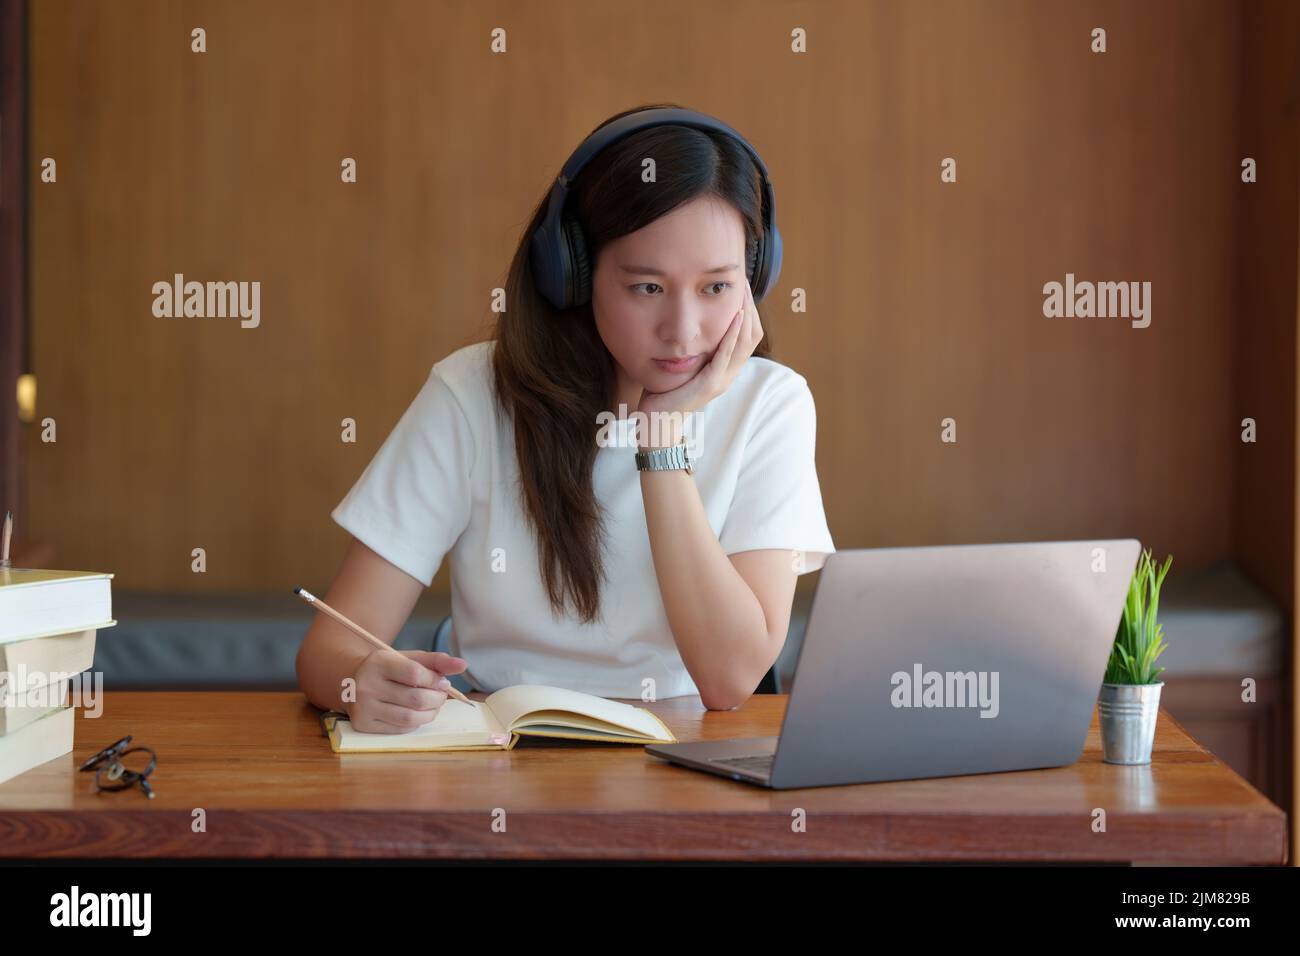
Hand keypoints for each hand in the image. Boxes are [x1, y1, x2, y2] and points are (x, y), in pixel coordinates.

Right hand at [345, 649, 467, 733]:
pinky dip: (415, 723)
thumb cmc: (388, 669)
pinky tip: (417, 713)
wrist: (351, 681)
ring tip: (433, 705)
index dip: (435, 680)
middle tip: (442, 695)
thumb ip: (436, 661)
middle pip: (415, 699)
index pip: (415, 673)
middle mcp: (367, 685)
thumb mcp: (409, 658)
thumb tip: (463, 665)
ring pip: (409, 718)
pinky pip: (399, 729)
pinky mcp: (363, 724)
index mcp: (379, 663)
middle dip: (437, 699)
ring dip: (430, 714)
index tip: (443, 681)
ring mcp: (363, 707)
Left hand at [636, 279, 763, 442]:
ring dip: (746, 315)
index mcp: (725, 369)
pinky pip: (727, 355)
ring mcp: (722, 379)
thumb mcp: (685, 364)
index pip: (748, 336)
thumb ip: (694, 348)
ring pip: (745, 343)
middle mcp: (729, 374)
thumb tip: (691, 324)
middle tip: (744, 283)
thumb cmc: (667, 392)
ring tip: (743, 293)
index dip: (750, 312)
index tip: (742, 289)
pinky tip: (734, 316)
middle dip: (751, 308)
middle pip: (752, 336)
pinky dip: (733, 334)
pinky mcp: (711, 383)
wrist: (658, 421)